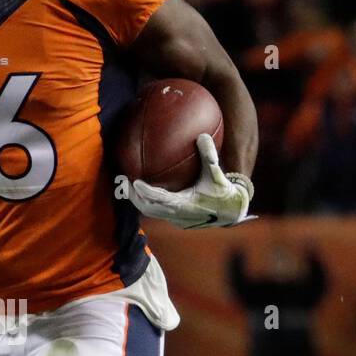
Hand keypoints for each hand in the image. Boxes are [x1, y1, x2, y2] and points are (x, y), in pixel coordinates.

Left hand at [127, 134, 254, 228]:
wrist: (230, 213)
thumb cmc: (224, 192)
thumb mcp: (217, 174)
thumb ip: (210, 155)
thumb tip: (202, 135)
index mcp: (185, 205)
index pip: (161, 199)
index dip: (147, 192)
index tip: (136, 181)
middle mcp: (177, 215)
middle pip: (149, 209)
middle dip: (135, 198)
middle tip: (125, 183)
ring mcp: (175, 219)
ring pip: (151, 212)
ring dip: (140, 201)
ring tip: (130, 187)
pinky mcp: (176, 220)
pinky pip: (157, 212)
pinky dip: (149, 202)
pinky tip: (144, 191)